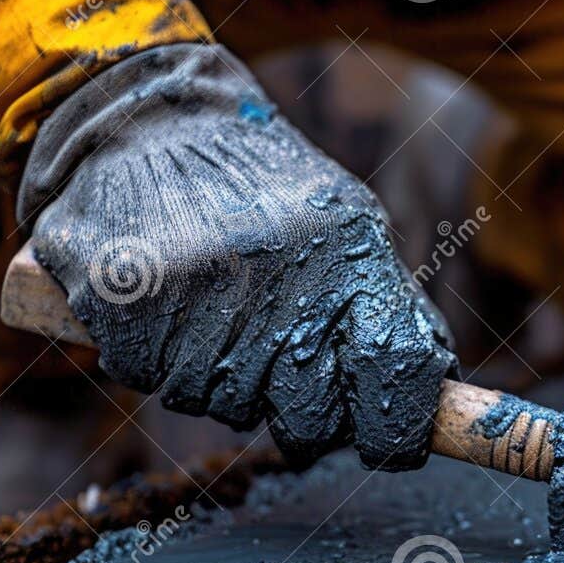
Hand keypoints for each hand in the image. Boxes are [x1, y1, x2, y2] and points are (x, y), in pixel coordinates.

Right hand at [18, 45, 454, 470]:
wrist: (149, 119)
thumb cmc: (264, 189)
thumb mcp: (347, 223)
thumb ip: (393, 307)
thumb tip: (438, 392)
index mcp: (346, 251)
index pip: (398, 372)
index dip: (401, 429)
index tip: (396, 443)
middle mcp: (276, 273)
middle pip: (313, 423)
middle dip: (306, 416)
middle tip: (286, 366)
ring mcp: (196, 292)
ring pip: (228, 410)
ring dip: (227, 380)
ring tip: (217, 310)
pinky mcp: (125, 304)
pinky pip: (156, 383)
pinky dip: (163, 359)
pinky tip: (169, 303)